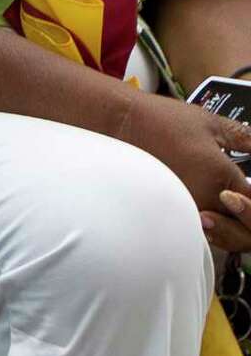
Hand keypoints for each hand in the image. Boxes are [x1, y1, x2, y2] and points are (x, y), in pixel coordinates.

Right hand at [118, 91, 250, 251]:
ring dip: (231, 226)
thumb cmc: (158, 120)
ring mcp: (184, 210)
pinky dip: (208, 226)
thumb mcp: (208, 121)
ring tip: (228, 208)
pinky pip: (197, 231)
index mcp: (222, 177)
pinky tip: (208, 213)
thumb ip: (243, 137)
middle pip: (244, 229)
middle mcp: (205, 200)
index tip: (250, 191)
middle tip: (243, 204)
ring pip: (222, 235)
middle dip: (249, 219)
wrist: (117, 124)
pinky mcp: (167, 213)